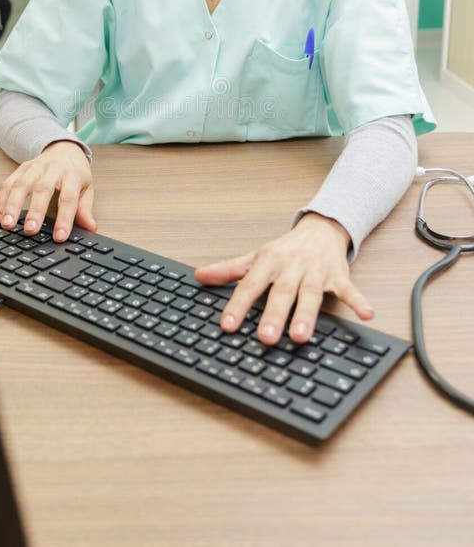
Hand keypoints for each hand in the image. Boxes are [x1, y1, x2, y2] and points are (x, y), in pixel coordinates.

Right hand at [0, 141, 95, 241]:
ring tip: (8, 224)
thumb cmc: (75, 171)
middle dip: (35, 211)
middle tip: (30, 230)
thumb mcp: (87, 188)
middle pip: (42, 189)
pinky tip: (0, 216)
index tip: (59, 236)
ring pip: (21, 185)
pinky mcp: (21, 168)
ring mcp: (35, 167)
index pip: (69, 198)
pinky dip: (2, 200)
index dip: (64, 218)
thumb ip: (85, 208)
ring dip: (12, 205)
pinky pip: (8, 183)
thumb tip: (90, 228)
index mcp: (72, 175)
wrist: (64, 148)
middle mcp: (53, 169)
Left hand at [194, 213, 373, 344]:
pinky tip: (367, 314)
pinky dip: (359, 301)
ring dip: (307, 315)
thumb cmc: (286, 249)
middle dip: (274, 315)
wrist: (321, 228)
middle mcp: (292, 266)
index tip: (227, 325)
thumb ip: (229, 269)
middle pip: (282, 293)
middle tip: (266, 338)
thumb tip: (199, 276)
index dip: (238, 305)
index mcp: (269, 261)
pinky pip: (350, 290)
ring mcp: (316, 272)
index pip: (250, 285)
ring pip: (311, 295)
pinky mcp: (339, 276)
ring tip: (301, 336)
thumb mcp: (256, 257)